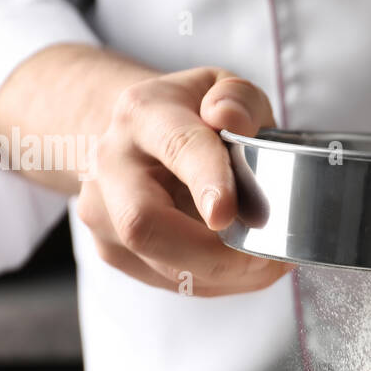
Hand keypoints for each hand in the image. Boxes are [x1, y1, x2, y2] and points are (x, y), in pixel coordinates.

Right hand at [76, 67, 291, 295]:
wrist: (131, 137)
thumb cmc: (186, 114)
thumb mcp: (220, 89)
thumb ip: (237, 98)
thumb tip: (230, 118)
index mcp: (144, 115)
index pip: (178, 149)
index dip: (207, 182)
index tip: (229, 213)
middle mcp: (112, 164)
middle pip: (144, 225)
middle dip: (212, 254)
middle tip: (266, 257)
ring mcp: (104, 212)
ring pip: (161, 264)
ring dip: (226, 274)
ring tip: (267, 261)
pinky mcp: (112, 249)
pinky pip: (171, 281)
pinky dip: (217, 281)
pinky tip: (240, 264)